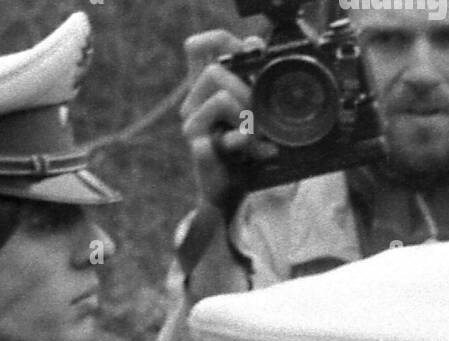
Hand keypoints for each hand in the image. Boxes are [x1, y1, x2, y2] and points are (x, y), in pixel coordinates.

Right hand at [179, 30, 274, 210]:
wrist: (230, 192)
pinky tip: (253, 153)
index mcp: (203, 91)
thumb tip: (253, 43)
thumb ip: (249, 77)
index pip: (197, 48)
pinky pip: (224, 132)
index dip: (220, 41)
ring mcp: (192, 126)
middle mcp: (192, 105)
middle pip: (214, 71)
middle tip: (256, 116)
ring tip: (254, 135)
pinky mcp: (198, 147)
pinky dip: (245, 142)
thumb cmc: (243, 152)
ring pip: (220, 97)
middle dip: (243, 89)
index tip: (247, 53)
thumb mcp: (251, 110)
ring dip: (246, 114)